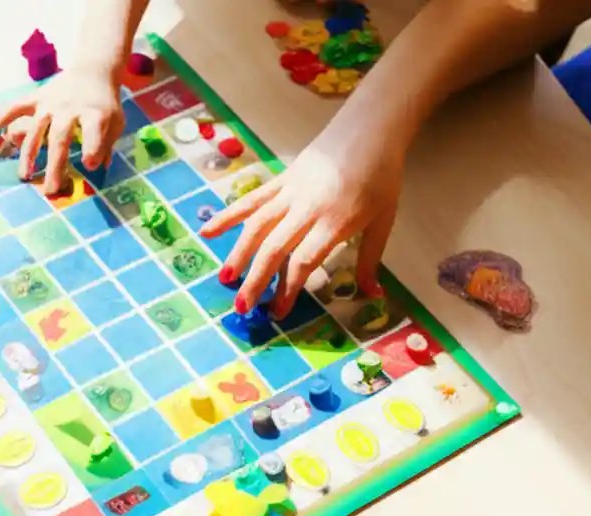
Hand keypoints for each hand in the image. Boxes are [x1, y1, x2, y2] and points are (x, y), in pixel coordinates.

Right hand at [0, 64, 124, 194]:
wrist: (93, 71)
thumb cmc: (104, 104)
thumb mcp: (115, 123)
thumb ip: (106, 145)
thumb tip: (98, 169)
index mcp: (95, 113)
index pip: (93, 130)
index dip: (91, 146)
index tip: (88, 165)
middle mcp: (70, 108)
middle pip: (60, 138)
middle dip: (55, 165)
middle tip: (51, 190)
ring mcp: (50, 103)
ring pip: (36, 130)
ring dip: (29, 154)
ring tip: (25, 176)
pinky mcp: (37, 98)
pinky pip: (15, 107)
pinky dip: (0, 119)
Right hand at [198, 125, 405, 317]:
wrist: (370, 128)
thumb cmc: (381, 177)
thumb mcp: (383, 221)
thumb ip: (370, 260)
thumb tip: (373, 297)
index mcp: (335, 221)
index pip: (304, 260)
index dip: (288, 288)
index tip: (278, 312)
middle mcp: (308, 207)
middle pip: (274, 247)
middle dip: (256, 279)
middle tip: (241, 307)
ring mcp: (291, 191)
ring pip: (257, 224)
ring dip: (238, 252)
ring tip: (224, 278)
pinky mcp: (282, 179)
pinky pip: (252, 199)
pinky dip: (228, 214)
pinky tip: (207, 230)